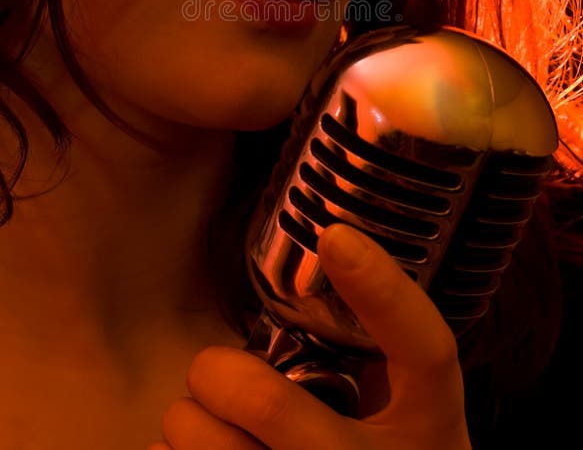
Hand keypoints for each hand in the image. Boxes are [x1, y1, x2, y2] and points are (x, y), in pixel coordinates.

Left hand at [148, 223, 471, 448]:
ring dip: (189, 423)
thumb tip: (304, 282)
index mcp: (429, 422)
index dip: (383, 289)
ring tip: (203, 421)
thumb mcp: (408, 411)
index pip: (425, 348)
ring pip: (211, 448)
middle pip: (271, 405)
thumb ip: (372, 356)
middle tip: (213, 371)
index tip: (337, 238)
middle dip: (218, 373)